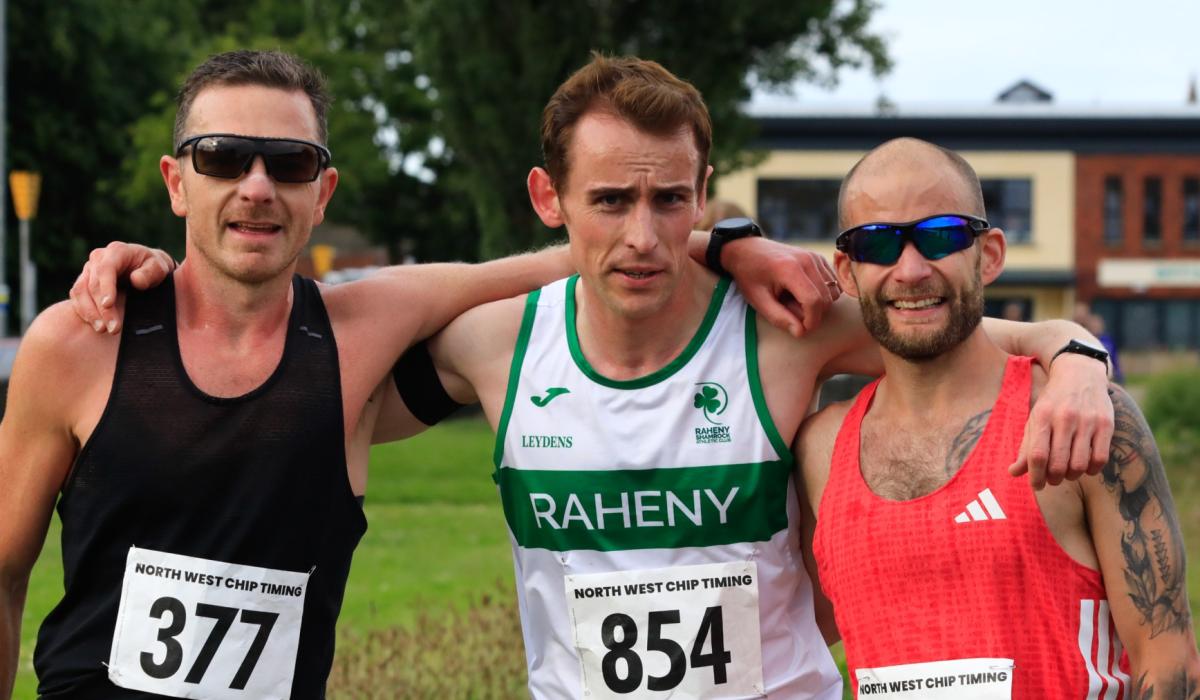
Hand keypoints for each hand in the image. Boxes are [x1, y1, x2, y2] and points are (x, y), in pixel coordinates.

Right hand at [69, 242, 174, 333]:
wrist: (146, 269)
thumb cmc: (154, 268)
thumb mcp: (159, 268)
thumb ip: (150, 273)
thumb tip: (135, 280)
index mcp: (117, 251)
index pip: (106, 269)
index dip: (105, 287)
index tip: (109, 305)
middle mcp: (99, 258)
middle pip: (93, 284)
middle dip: (102, 308)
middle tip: (113, 328)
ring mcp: (89, 270)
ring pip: (81, 291)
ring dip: (90, 312)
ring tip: (102, 329)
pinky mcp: (84, 282)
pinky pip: (77, 296)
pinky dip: (84, 311)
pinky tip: (95, 324)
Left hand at [722, 236, 838, 336]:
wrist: (747, 250)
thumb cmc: (749, 275)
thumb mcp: (758, 300)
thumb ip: (778, 317)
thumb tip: (801, 332)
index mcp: (789, 269)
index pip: (813, 301)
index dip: (811, 320)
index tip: (802, 329)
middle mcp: (807, 260)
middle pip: (826, 298)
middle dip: (814, 314)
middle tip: (792, 313)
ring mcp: (814, 257)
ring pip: (833, 292)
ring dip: (819, 304)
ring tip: (795, 301)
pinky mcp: (818, 258)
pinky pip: (832, 283)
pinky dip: (822, 293)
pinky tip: (802, 292)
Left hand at [1009, 353, 1113, 488]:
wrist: (1080, 373)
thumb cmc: (1053, 401)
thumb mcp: (1035, 418)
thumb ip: (1026, 446)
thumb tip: (1013, 472)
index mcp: (1042, 416)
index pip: (1037, 455)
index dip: (1036, 476)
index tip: (1036, 486)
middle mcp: (1065, 418)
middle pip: (1059, 463)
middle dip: (1054, 478)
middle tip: (1052, 479)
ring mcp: (1087, 421)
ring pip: (1079, 464)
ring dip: (1072, 476)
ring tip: (1067, 473)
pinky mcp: (1106, 424)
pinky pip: (1100, 458)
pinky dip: (1092, 469)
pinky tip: (1085, 466)